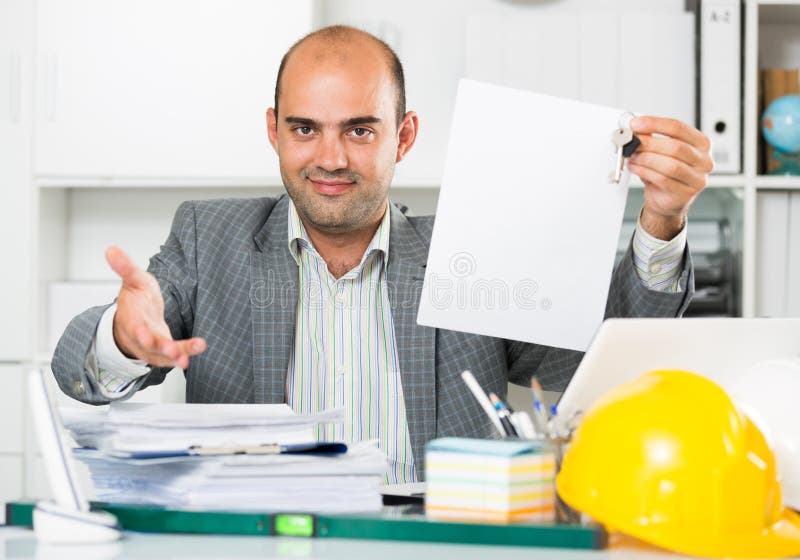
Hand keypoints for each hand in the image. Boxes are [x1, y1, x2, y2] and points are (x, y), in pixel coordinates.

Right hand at [105, 246, 205, 368]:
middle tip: (171, 350)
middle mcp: (140, 335)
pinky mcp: (162, 352)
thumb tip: (111, 249)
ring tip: (186, 358)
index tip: (145, 335)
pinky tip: (193, 353)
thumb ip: (126, 267)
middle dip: (159, 347)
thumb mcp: (134, 280)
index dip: (139, 331)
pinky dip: (182, 356)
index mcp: (131, 317)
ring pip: (162, 353)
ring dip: (175, 355)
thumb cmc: (136, 299)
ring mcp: (151, 346)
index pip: (134, 325)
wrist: (136, 318)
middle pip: (148, 344)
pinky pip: (171, 356)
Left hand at [627, 116, 713, 239]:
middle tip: (632, 143)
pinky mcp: (686, 193)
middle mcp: (704, 160)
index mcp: (701, 143)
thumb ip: (652, 138)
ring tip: (632, 156)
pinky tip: (635, 167)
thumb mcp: (661, 151)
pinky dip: (645, 172)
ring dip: (646, 159)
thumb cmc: (666, 173)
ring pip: (670, 165)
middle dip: (649, 143)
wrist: (667, 199)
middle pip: (675, 147)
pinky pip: (663, 180)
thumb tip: (637, 128)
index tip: (637, 123)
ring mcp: (698, 178)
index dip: (655, 124)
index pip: (679, 128)